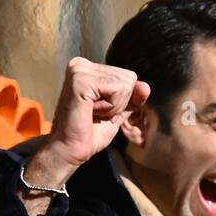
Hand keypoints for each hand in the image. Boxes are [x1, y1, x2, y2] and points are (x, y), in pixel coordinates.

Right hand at [33, 56, 150, 178]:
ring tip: (91, 113)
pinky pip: (116, 91)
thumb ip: (131, 98)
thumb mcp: (117, 112)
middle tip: (94, 114)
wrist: (69, 150)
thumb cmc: (89, 133)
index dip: (121, 101)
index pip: (128, 77)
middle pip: (129, 79)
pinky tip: (90, 112)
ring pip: (125, 84)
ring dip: (113, 107)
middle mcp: (82, 64)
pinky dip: (109, 108)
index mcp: (88, 69)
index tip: (99, 111)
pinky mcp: (81, 80)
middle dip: (118, 104)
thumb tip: (145, 86)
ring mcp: (80, 70)